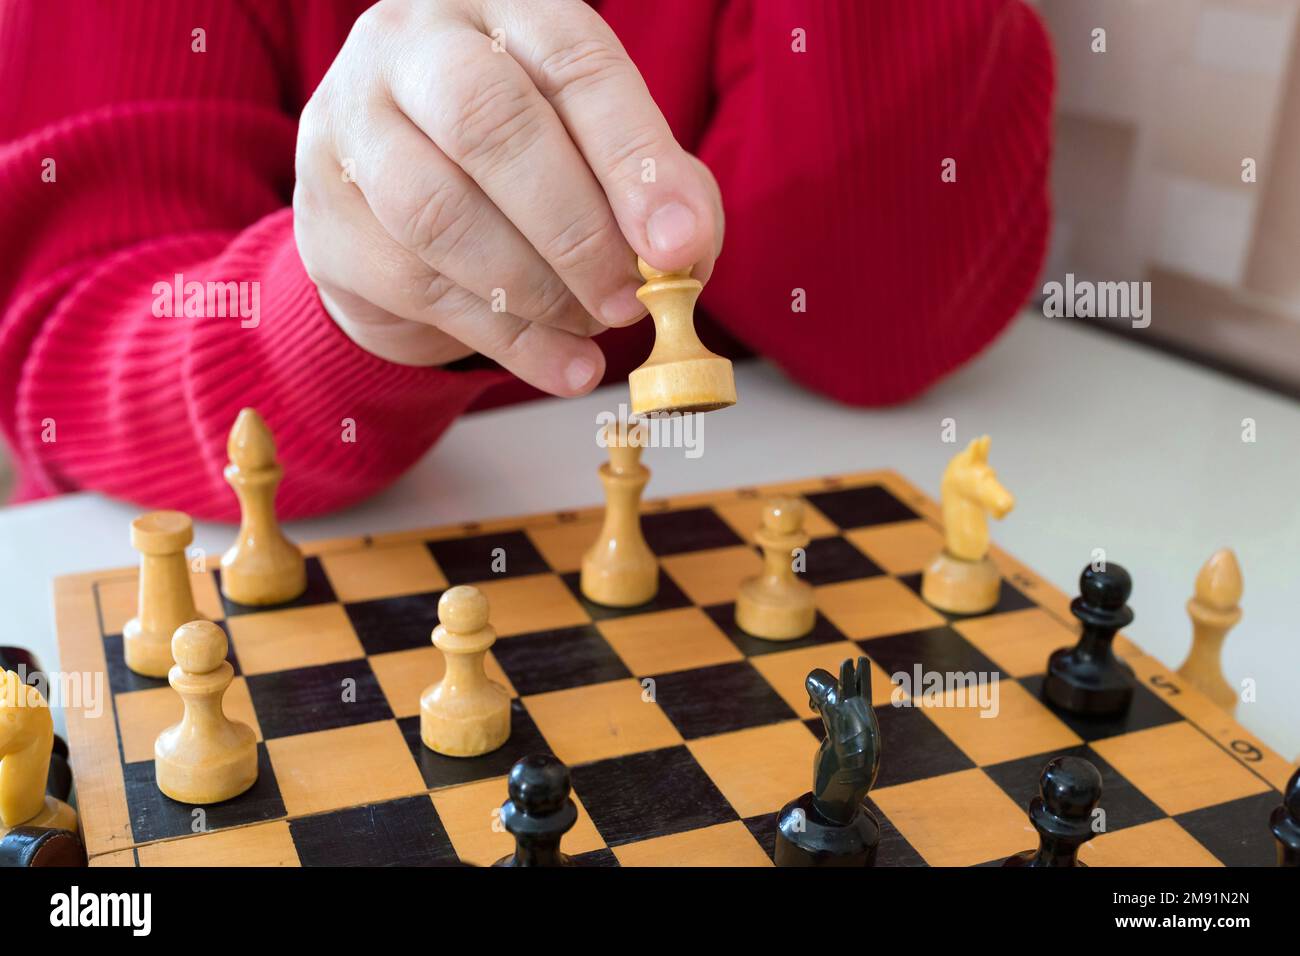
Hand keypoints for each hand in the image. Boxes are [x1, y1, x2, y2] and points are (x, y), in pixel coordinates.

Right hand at [293, 0, 723, 394]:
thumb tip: (684, 250)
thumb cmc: (528, 174)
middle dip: (575, 229)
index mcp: (504, 7)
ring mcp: (351, 125)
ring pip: (438, 211)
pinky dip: (507, 340)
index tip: (678, 245)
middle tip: (628, 299)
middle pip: (489, 122)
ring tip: (594, 325)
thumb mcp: (607, 161)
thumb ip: (662, 192)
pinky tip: (562, 365)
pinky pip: (417, 285)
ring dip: (535, 290)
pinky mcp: (326, 219)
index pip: (575, 63)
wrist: (404, 220)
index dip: (633, 160)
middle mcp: (414, 45)